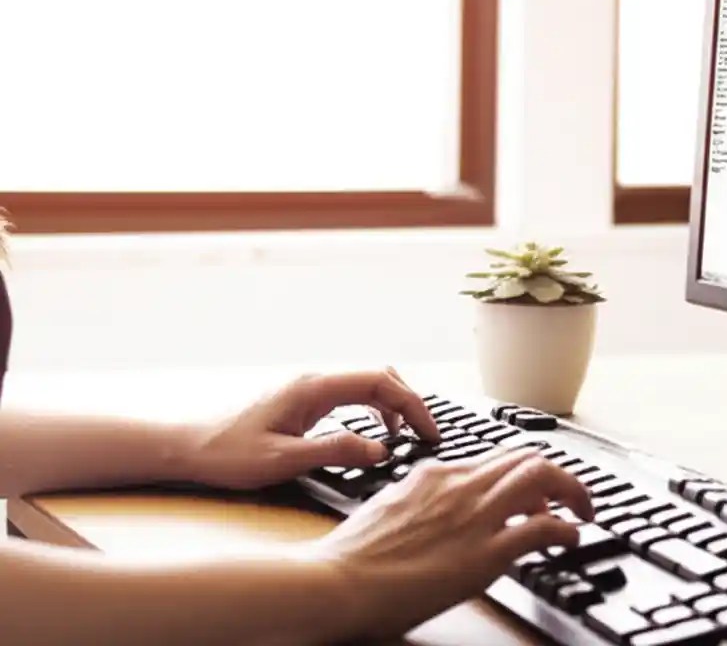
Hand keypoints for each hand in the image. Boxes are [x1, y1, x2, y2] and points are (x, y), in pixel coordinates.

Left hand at [185, 368, 439, 489]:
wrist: (187, 446)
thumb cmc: (227, 454)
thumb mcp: (284, 460)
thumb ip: (335, 451)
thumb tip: (380, 449)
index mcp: (313, 388)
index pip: (379, 382)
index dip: (411, 405)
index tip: (428, 432)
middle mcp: (314, 381)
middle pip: (379, 376)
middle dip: (409, 402)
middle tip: (426, 434)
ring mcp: (308, 388)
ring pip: (366, 383)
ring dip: (392, 405)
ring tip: (406, 436)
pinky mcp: (303, 399)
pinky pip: (350, 394)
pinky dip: (373, 409)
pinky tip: (375, 433)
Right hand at [305, 447, 593, 641]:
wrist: (338, 582)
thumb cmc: (352, 557)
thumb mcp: (389, 508)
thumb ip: (422, 501)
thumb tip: (439, 511)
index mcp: (434, 474)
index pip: (493, 460)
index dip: (521, 475)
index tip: (532, 494)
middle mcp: (459, 485)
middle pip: (525, 459)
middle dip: (556, 475)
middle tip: (570, 497)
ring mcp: (475, 516)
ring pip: (542, 478)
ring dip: (572, 491)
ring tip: (582, 509)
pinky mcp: (486, 552)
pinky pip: (545, 528)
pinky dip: (568, 529)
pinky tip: (571, 538)